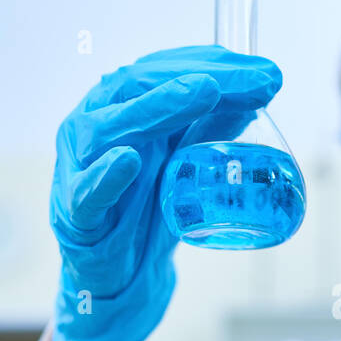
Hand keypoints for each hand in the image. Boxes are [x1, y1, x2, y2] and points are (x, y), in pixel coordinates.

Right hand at [50, 45, 281, 340]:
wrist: (117, 276)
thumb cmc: (146, 211)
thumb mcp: (186, 161)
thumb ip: (213, 125)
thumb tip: (261, 89)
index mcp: (118, 107)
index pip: (161, 70)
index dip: (213, 63)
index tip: (264, 71)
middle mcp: (93, 126)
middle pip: (139, 86)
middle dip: (199, 76)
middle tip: (251, 80)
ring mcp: (78, 167)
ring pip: (110, 127)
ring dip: (157, 106)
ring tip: (203, 92)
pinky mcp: (75, 214)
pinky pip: (88, 193)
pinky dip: (107, 176)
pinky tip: (128, 160)